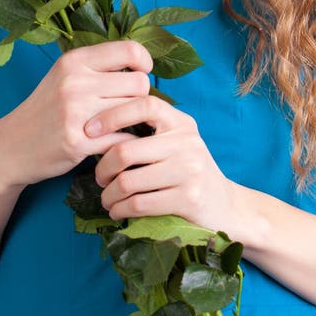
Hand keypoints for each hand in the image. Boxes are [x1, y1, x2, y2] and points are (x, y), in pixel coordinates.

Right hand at [0, 40, 153, 188]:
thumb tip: (143, 61)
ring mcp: (75, 112)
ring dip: (135, 120)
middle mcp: (75, 82)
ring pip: (134, 111)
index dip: (144, 62)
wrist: (12, 146)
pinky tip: (119, 141)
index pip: (129, 50)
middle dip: (139, 96)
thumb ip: (98, 65)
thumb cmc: (47, 109)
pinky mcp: (78, 142)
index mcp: (74, 60)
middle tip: (128, 105)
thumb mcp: (64, 76)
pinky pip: (124, 138)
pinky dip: (128, 141)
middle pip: (139, 83)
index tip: (141, 73)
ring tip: (125, 124)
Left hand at [89, 95, 237, 232]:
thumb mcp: (177, 142)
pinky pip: (139, 204)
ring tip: (106, 199)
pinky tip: (118, 211)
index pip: (144, 105)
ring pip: (128, 181)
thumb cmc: (189, 171)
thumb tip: (98, 125)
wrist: (226, 207)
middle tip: (99, 178)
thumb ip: (149, 131)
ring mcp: (189, 170)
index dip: (112, 115)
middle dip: (103, 169)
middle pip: (125, 151)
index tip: (89, 129)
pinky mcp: (188, 199)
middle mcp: (186, 142)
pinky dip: (120, 209)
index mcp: (180, 122)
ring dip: (109, 195)